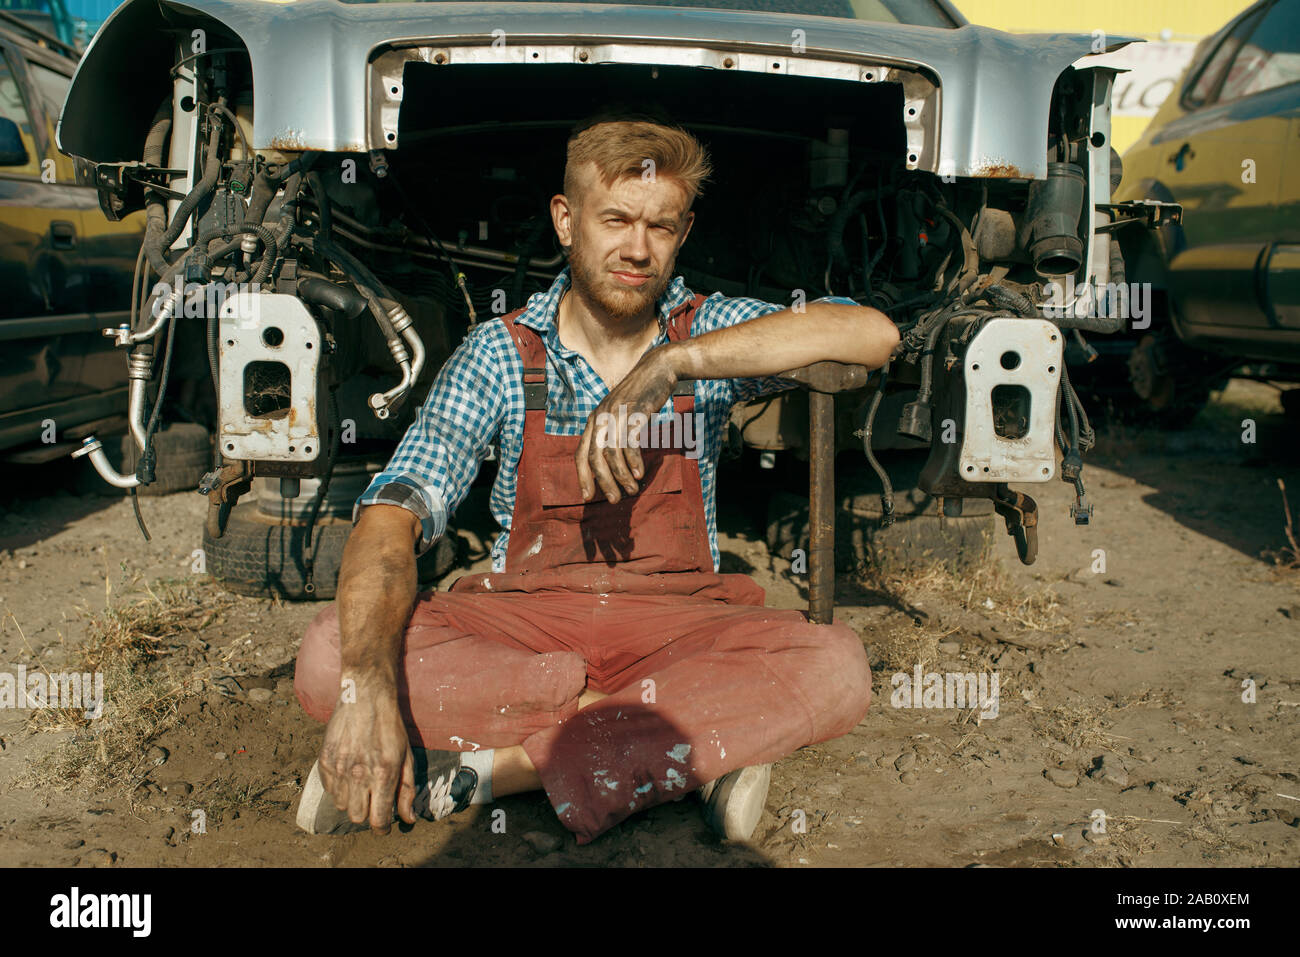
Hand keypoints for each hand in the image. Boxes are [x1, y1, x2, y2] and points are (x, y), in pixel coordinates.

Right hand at [317, 674, 416, 832]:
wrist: (366, 696)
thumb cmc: (391, 726)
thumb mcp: (406, 756)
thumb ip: (408, 790)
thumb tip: (409, 818)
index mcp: (383, 774)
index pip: (378, 820)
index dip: (382, 827)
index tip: (383, 825)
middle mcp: (359, 774)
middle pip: (357, 817)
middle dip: (367, 813)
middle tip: (373, 800)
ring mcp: (338, 768)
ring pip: (341, 805)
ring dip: (352, 800)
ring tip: (360, 783)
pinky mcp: (324, 760)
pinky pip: (329, 789)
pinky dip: (338, 788)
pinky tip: (348, 773)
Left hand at [577, 346, 679, 502]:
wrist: (658, 368)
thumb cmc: (640, 395)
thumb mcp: (619, 413)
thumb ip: (611, 432)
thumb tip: (609, 461)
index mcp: (594, 420)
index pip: (580, 453)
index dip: (582, 477)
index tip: (588, 497)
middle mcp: (601, 418)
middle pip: (595, 458)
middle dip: (603, 482)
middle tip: (613, 500)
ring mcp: (617, 414)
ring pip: (612, 454)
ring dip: (622, 476)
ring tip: (631, 491)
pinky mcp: (635, 413)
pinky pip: (630, 443)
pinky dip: (634, 462)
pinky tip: (640, 474)